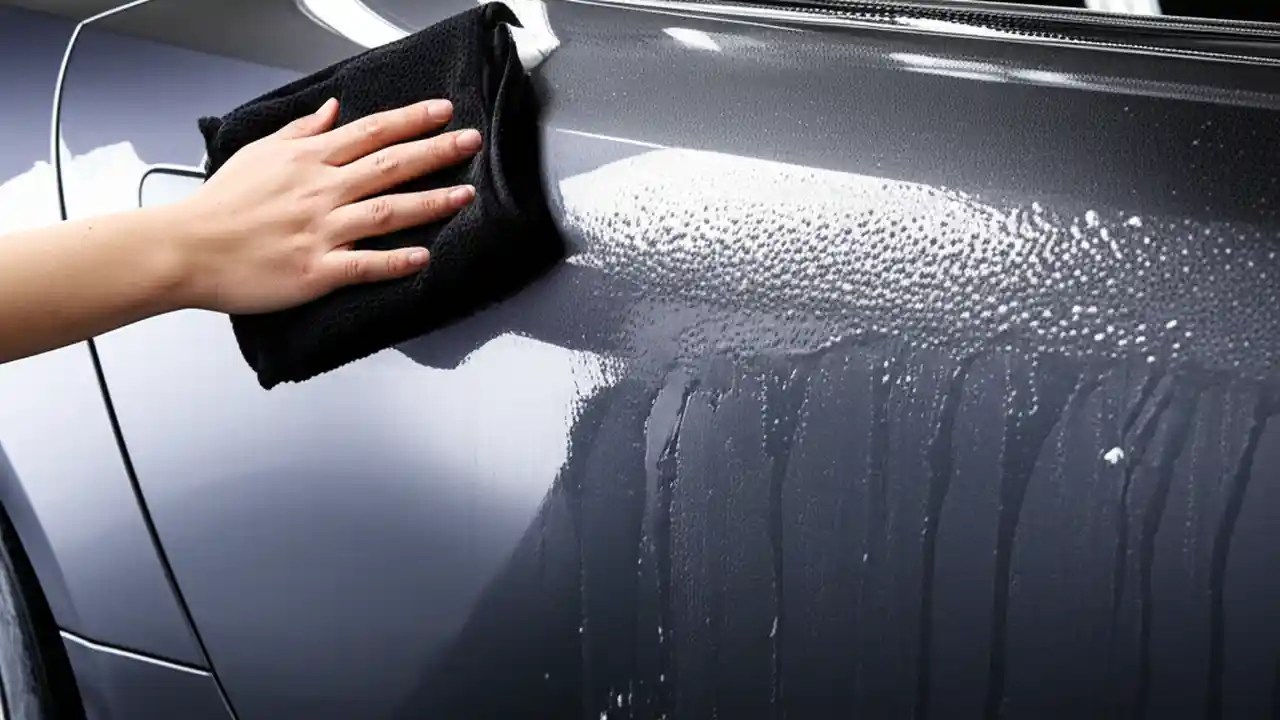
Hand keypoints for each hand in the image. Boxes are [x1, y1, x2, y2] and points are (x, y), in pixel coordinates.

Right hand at [175, 96, 480, 314]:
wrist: (186, 249)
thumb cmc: (220, 205)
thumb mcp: (258, 153)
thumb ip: (300, 131)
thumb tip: (332, 110)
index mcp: (308, 160)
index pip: (371, 132)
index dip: (411, 120)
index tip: (443, 113)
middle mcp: (320, 191)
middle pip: (390, 165)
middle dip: (436, 152)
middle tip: (471, 143)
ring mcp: (320, 231)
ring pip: (387, 211)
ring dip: (431, 202)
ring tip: (465, 195)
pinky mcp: (316, 270)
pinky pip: (365, 264)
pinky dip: (396, 261)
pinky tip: (424, 256)